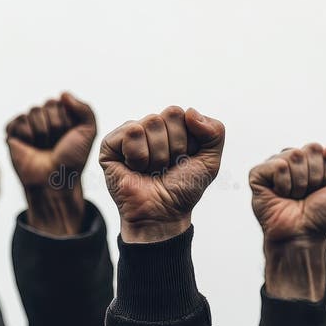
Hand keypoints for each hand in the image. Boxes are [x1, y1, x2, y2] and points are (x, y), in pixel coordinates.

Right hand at [6, 92, 95, 234]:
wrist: (54, 180)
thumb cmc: (73, 159)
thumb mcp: (88, 132)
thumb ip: (85, 109)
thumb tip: (63, 93)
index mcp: (61, 115)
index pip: (59, 101)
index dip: (65, 120)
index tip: (68, 138)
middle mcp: (44, 118)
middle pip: (45, 105)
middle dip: (54, 126)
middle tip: (55, 144)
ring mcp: (28, 125)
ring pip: (32, 112)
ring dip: (41, 133)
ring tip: (43, 148)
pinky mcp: (13, 133)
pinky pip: (17, 121)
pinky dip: (26, 134)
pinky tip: (29, 146)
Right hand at [99, 106, 224, 242]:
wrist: (162, 214)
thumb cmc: (182, 190)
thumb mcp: (210, 161)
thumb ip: (215, 132)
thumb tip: (190, 111)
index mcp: (172, 127)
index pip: (182, 113)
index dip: (188, 140)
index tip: (183, 161)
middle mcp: (150, 128)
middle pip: (170, 114)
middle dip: (175, 146)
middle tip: (167, 167)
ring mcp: (129, 135)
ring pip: (151, 122)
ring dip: (157, 155)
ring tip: (152, 170)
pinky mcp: (110, 145)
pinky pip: (132, 132)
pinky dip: (139, 156)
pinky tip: (135, 169)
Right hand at [249, 144, 325, 299]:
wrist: (302, 235)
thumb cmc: (321, 216)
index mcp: (309, 162)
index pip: (319, 149)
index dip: (324, 172)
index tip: (319, 190)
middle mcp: (291, 162)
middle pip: (308, 149)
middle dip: (314, 176)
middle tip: (306, 194)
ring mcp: (273, 168)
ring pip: (293, 155)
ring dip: (299, 183)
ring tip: (293, 197)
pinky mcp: (258, 175)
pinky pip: (277, 166)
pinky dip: (283, 184)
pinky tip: (280, 195)